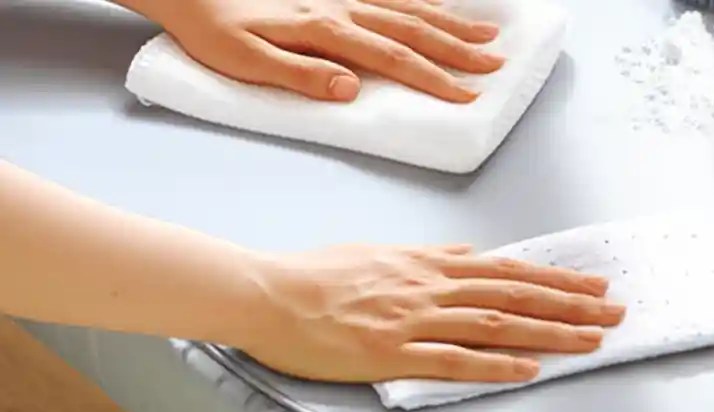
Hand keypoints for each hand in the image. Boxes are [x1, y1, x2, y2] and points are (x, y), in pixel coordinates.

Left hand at [130, 0, 503, 102]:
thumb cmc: (215, 32)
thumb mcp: (247, 61)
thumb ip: (301, 75)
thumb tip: (350, 88)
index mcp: (325, 29)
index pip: (393, 58)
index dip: (434, 79)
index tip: (467, 97)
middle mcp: (340, 6)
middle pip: (412, 29)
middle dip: (458, 48)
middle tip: (496, 64)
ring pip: (407, 7)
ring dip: (449, 22)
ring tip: (486, 34)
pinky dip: (419, 0)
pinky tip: (439, 8)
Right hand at [242, 244, 625, 382]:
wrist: (266, 291)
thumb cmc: (317, 274)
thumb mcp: (380, 253)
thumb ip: (429, 257)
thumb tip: (470, 254)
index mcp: (427, 264)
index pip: (506, 270)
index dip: (555, 278)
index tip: (594, 284)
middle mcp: (429, 288)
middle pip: (514, 294)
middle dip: (571, 304)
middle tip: (616, 311)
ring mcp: (413, 320)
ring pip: (495, 324)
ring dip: (549, 331)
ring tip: (592, 339)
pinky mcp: (391, 353)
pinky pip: (452, 359)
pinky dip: (496, 364)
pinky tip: (530, 369)